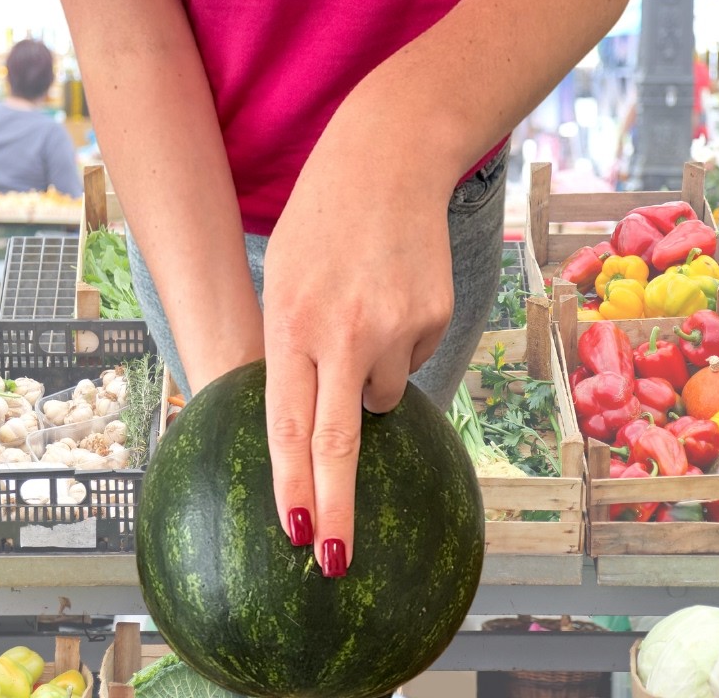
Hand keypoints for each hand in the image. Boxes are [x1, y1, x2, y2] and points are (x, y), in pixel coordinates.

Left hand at [262, 145, 454, 576]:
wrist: (388, 156)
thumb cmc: (322, 223)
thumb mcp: (283, 282)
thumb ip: (292, 354)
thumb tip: (313, 430)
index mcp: (290, 324)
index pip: (289, 426)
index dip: (292, 486)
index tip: (294, 536)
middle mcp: (342, 332)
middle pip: (339, 443)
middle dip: (336, 511)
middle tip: (335, 563)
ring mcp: (395, 325)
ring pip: (382, 399)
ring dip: (369, 383)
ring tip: (361, 315)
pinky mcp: (435, 316)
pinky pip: (412, 360)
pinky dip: (399, 346)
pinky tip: (391, 295)